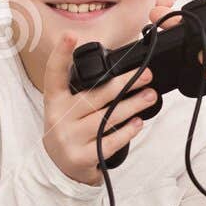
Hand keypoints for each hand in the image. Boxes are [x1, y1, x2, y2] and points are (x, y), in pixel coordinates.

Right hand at [41, 33, 156, 185]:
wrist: (59, 169)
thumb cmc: (71, 131)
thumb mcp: (69, 109)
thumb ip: (87, 93)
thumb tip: (124, 74)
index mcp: (55, 101)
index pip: (55, 74)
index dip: (60, 54)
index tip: (70, 35)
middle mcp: (59, 118)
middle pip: (95, 96)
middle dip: (124, 84)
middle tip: (146, 75)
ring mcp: (69, 138)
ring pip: (107, 118)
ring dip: (133, 105)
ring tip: (150, 96)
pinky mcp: (82, 157)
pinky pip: (110, 141)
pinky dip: (127, 131)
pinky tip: (138, 122)